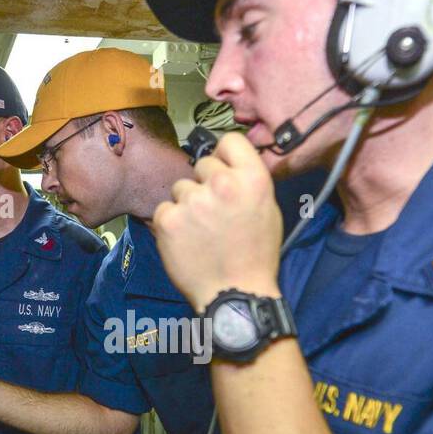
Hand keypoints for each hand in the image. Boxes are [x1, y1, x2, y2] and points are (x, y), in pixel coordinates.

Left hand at [151, 132, 282, 312]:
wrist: (235, 293)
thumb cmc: (256, 255)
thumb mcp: (268, 209)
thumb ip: (248, 180)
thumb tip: (228, 163)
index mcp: (253, 178)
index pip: (230, 140)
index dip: (225, 156)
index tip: (223, 171)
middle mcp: (222, 184)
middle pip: (202, 164)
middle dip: (205, 184)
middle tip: (214, 212)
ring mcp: (193, 201)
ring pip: (181, 188)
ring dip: (187, 204)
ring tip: (200, 231)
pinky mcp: (168, 220)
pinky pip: (164, 209)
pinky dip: (171, 223)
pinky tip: (186, 241)